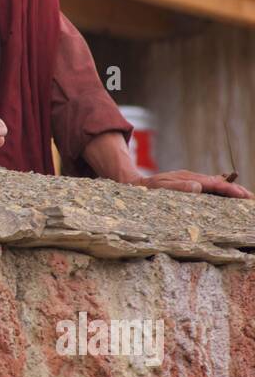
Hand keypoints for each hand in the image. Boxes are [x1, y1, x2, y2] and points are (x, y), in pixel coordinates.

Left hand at [137, 171, 252, 199]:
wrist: (134, 184)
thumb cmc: (146, 189)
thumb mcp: (160, 187)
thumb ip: (179, 187)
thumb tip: (198, 187)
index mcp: (190, 179)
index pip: (214, 184)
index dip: (230, 190)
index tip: (243, 195)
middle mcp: (193, 178)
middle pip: (219, 183)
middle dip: (236, 190)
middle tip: (251, 198)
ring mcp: (191, 181)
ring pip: (216, 185)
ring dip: (231, 191)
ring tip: (245, 198)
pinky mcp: (188, 185)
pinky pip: (209, 189)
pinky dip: (221, 192)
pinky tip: (227, 198)